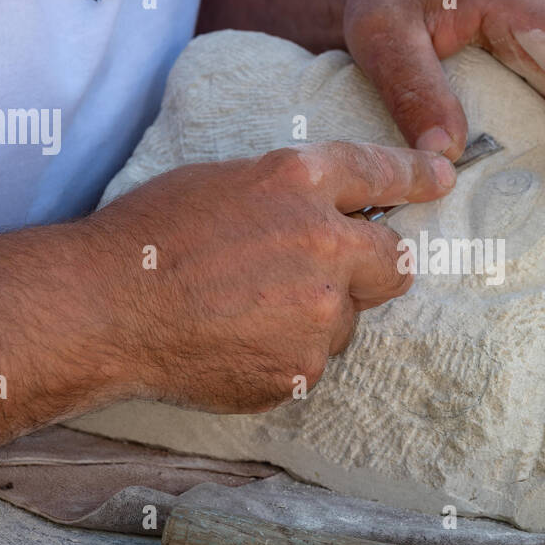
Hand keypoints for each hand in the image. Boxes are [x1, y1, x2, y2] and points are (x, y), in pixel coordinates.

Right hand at [87, 141, 455, 412]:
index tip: (442, 175)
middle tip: (329, 275)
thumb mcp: (221, 183)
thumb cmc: (148, 239)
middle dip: (374, 269)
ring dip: (314, 318)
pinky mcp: (301, 370)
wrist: (102, 311)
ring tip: (242, 312)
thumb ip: (287, 195)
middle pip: (395, 265)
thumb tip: (328, 216)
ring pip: (345, 321)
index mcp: (297, 183)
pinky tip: (233, 343)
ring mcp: (318, 314)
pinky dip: (283, 356)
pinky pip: (311, 361)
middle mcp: (323, 245)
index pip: (377, 173)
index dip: (415, 174)